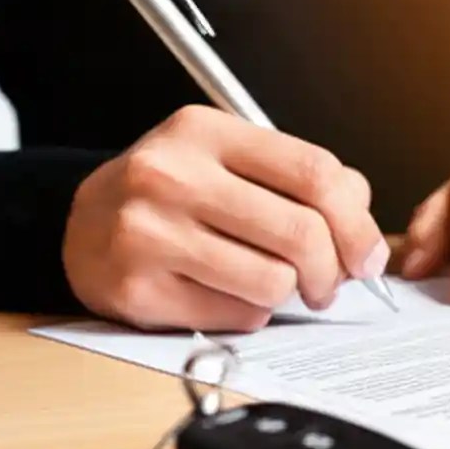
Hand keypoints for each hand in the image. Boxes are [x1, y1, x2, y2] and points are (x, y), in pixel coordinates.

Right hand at [62, 105, 388, 331]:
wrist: (81, 225)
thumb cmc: (173, 195)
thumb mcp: (229, 161)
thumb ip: (300, 179)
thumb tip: (362, 227)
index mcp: (204, 132)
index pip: (313, 173)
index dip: (357, 222)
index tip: (368, 255)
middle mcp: (171, 176)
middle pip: (301, 233)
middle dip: (333, 271)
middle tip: (328, 284)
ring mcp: (149, 234)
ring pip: (274, 282)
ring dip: (288, 294)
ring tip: (270, 284)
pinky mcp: (138, 291)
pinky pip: (238, 316)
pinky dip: (249, 314)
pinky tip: (224, 294)